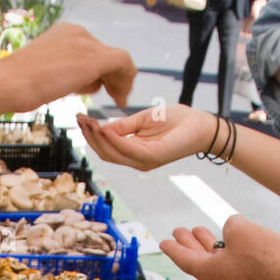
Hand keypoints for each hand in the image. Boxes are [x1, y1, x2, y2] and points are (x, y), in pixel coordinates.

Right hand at [9, 23, 135, 108]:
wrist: (8, 82)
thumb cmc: (17, 84)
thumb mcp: (44, 72)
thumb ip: (64, 71)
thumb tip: (80, 82)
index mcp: (65, 33)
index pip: (92, 50)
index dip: (101, 71)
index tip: (101, 88)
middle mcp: (78, 32)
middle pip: (106, 54)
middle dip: (113, 76)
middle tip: (116, 96)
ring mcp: (86, 43)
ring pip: (117, 59)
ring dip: (121, 80)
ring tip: (119, 99)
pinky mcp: (94, 57)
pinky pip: (123, 63)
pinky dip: (127, 80)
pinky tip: (121, 99)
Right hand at [76, 105, 216, 170]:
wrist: (201, 125)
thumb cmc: (176, 121)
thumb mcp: (144, 119)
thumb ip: (124, 125)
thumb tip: (102, 127)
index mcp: (134, 151)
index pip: (106, 147)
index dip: (91, 134)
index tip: (80, 118)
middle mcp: (136, 160)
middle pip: (105, 153)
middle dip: (90, 137)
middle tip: (79, 119)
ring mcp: (143, 161)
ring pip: (112, 153)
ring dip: (97, 138)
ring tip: (87, 122)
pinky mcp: (151, 157)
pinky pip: (126, 149)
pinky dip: (113, 139)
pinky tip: (103, 128)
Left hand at [161, 215, 279, 279]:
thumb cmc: (267, 259)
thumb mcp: (242, 230)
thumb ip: (230, 226)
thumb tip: (232, 231)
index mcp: (208, 273)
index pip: (184, 259)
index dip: (173, 248)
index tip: (163, 243)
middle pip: (199, 261)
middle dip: (190, 244)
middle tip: (181, 231)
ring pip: (216, 264)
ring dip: (210, 247)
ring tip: (203, 232)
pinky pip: (232, 269)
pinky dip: (227, 255)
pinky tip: (233, 245)